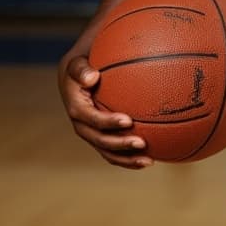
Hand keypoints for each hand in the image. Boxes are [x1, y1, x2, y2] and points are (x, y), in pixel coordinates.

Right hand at [58, 53, 152, 168]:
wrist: (77, 77)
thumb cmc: (81, 67)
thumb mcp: (77, 64)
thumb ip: (81, 69)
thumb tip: (92, 77)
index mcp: (76, 109)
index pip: (92, 119)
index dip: (108, 122)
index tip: (128, 121)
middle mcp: (82, 126)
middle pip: (100, 140)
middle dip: (120, 144)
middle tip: (142, 143)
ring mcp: (91, 134)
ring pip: (108, 152)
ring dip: (127, 158)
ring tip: (148, 161)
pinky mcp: (100, 137)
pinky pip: (114, 152)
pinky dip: (129, 158)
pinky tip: (148, 160)